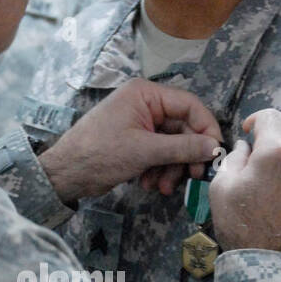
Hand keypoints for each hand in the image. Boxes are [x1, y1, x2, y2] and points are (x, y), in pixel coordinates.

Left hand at [40, 79, 221, 203]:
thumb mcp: (144, 151)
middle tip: (194, 177)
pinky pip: (159, 154)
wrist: (65, 174)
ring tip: (162, 187)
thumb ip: (182, 148)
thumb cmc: (99, 153)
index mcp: (145, 94)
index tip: (214, 152)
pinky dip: (159, 170)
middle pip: (183, 128)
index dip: (205, 128)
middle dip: (186, 156)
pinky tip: (149, 184)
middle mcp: (145, 104)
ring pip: (172, 145)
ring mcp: (140, 124)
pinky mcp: (135, 142)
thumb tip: (214, 147)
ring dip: (172, 168)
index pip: (189, 105)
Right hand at [208, 109, 280, 260]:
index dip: (257, 120)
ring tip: (277, 183)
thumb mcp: (222, 189)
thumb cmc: (240, 226)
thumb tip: (246, 146)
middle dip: (278, 135)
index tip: (248, 133)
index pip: (271, 116)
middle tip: (263, 156)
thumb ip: (234, 158)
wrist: (271, 268)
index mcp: (277, 151)